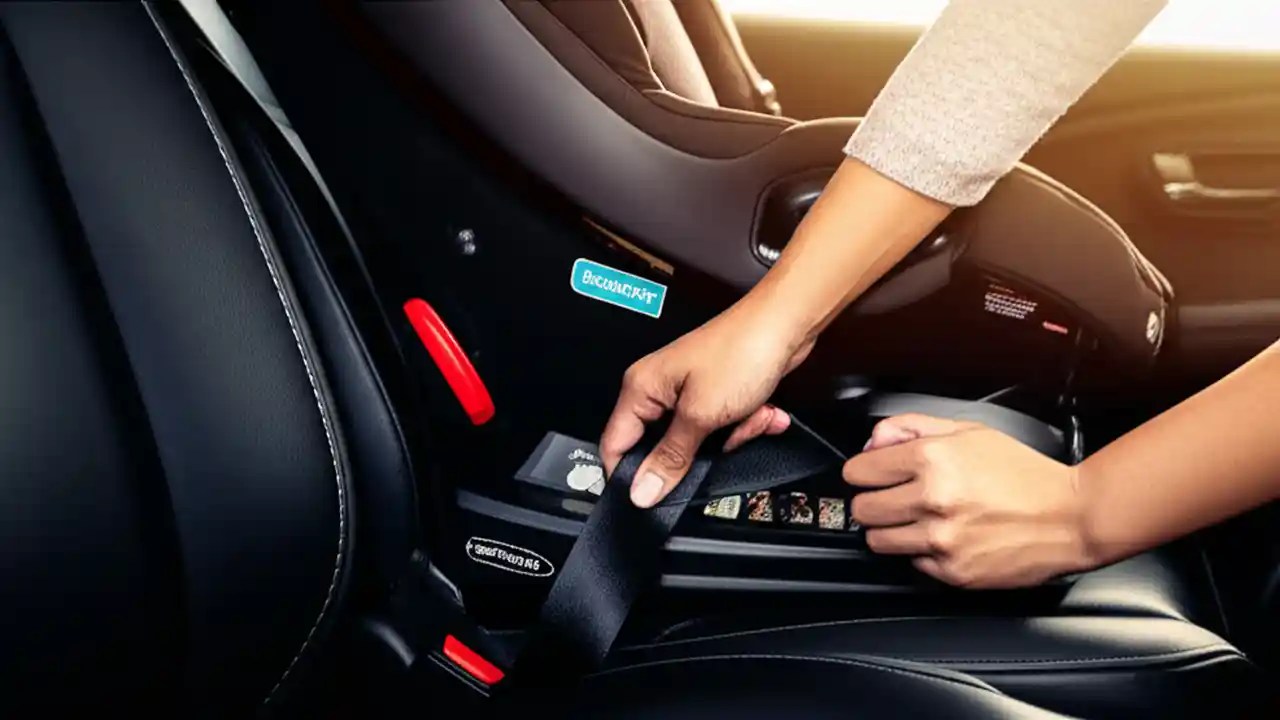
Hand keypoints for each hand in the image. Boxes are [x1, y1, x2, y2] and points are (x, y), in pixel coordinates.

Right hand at [600, 302, 813, 507]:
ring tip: (749, 417)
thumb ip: (669, 458)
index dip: (630, 476)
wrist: (787, 324)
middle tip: (720, 441)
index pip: (615, 445)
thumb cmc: (742, 350)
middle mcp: (659, 389)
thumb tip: (642, 492)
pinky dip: (745, 424)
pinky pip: (722, 428)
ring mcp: (688, 392)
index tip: (653, 498)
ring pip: (699, 443)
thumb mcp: (701, 415)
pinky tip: (761, 411)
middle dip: (699, 454)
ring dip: (731, 437)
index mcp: (641, 388)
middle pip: (662, 448)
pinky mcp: (715, 395)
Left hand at [845, 414, 1095, 588]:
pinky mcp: (953, 571)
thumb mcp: (969, 431)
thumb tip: (873, 442)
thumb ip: (912, 427)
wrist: (1070, 517)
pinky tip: (944, 537)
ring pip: (878, 540)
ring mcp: (941, 539)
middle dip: (872, 502)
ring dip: (890, 530)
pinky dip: (921, 552)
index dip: (863, 472)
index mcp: (932, 458)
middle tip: (893, 499)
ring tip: (916, 520)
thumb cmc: (1023, 473)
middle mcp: (933, 499)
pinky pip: (912, 563)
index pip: (858, 471)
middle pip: (862, 509)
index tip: (871, 475)